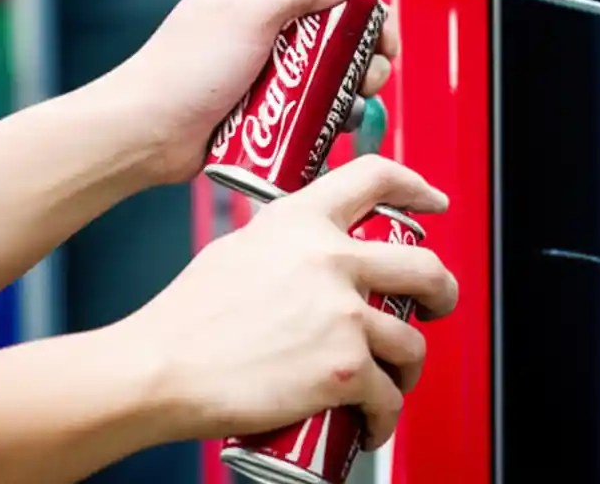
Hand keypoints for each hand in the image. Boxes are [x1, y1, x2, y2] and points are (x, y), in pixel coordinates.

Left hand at [108, 0, 426, 184]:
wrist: (150, 134)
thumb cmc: (182, 71)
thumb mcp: (248, 15)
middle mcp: (272, 3)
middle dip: (377, 23)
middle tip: (384, 50)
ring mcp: (280, 46)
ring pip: (347, 44)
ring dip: (364, 67)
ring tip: (356, 89)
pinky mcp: (284, 85)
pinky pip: (331, 84)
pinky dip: (344, 98)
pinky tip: (338, 112)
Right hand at [112, 155, 457, 448]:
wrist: (157, 371)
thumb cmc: (185, 320)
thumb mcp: (238, 250)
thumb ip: (284, 244)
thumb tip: (309, 252)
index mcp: (302, 221)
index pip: (374, 176)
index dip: (415, 186)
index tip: (432, 202)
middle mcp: (332, 259)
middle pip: (425, 265)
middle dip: (442, 292)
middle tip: (437, 305)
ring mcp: (343, 314)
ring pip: (412, 343)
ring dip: (409, 369)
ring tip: (392, 381)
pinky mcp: (345, 367)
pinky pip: (388, 396)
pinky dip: (384, 417)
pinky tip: (370, 424)